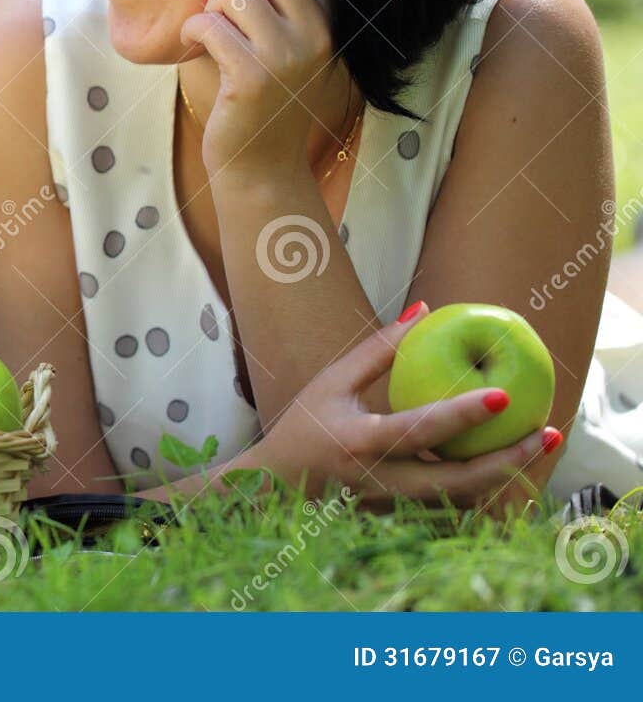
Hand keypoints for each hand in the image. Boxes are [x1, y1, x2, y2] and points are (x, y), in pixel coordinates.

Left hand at [178, 0, 341, 175]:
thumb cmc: (261, 96)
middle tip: (220, 9)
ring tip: (211, 33)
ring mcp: (287, 57)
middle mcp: (316, 34)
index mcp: (327, 20)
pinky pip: (209, 23)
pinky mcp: (252, 78)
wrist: (260, 165)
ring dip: (210, 8)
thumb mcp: (284, 42)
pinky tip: (194, 46)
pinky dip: (192, 30)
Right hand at [250, 302, 560, 508]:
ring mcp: (393, 506)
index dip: (461, 416)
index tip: (503, 398)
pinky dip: (483, 483)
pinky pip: (453, 503)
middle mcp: (380, 481)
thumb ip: (378, 350)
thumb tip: (422, 309)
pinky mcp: (401, 518)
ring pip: (464, 498)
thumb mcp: (333, 381)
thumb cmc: (304, 424)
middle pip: (457, 481)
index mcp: (360, 442)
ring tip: (540, 445)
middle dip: (509, 461)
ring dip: (505, 474)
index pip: (418, 430)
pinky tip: (506, 460)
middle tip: (550, 434)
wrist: (277, 486)